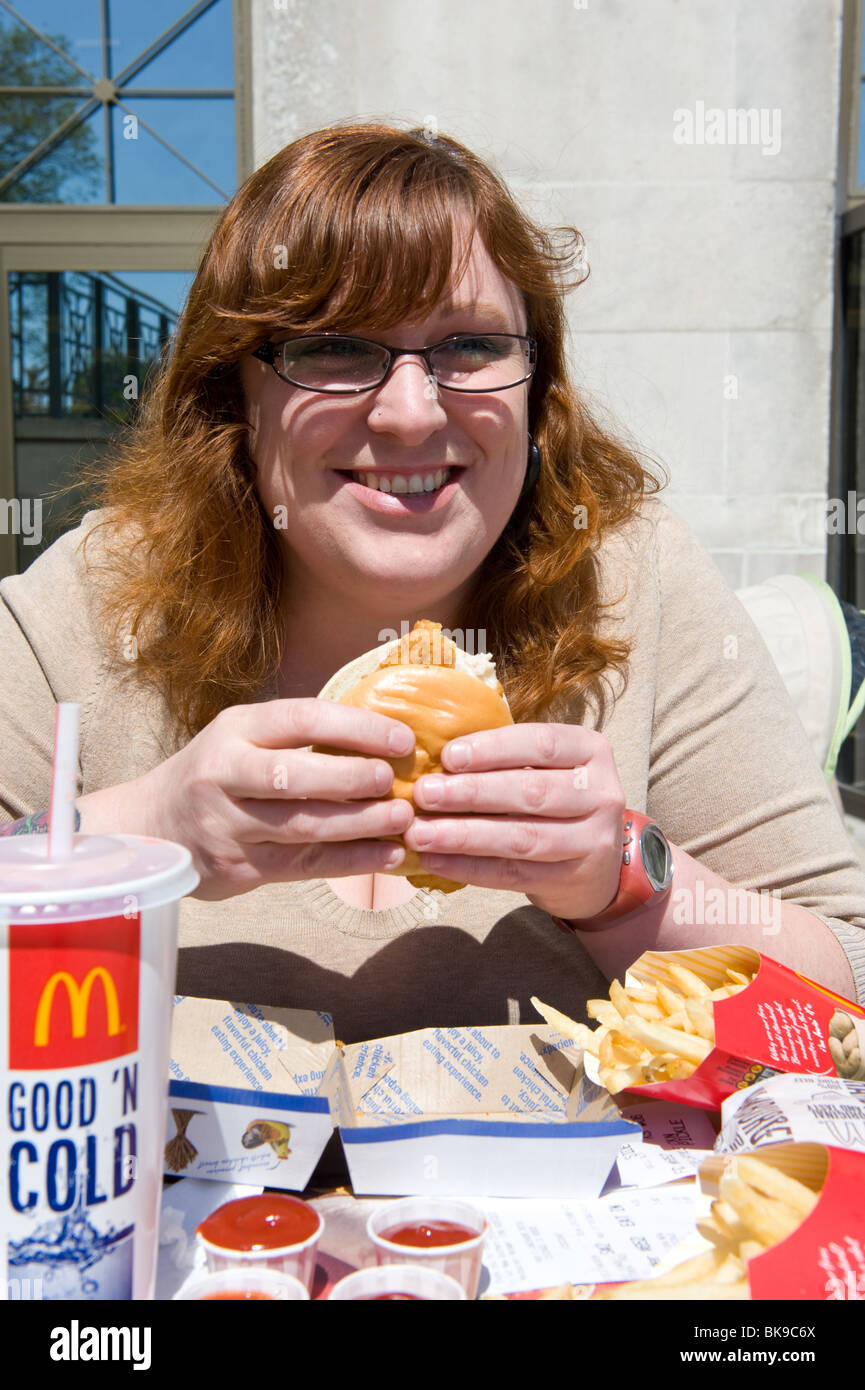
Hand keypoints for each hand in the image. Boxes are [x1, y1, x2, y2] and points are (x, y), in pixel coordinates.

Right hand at [124, 700, 416, 899]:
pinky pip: (302, 865)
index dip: (356, 727)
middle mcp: (225, 773)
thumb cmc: (217, 774)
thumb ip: (298, 738)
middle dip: (353, 777)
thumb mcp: (243, 738)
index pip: (300, 720)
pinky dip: (350, 861)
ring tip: (402, 819)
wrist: (149, 826)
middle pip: (295, 775)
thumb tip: (383, 737)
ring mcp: (227, 824)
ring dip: (360, 824)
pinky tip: (386, 856)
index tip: (401, 738)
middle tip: (395, 780)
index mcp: (235, 730)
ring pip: (301, 826)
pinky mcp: (236, 867)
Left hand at [403, 723, 624, 919]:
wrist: (599, 864)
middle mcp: (601, 794)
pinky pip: (513, 874)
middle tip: (424, 794)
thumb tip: (436, 759)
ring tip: (420, 833)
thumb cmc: (556, 800)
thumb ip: (505, 760)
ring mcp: (593, 840)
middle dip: (471, 792)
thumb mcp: (547, 768)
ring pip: (521, 838)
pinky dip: (469, 868)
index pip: (541, 744)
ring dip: (464, 835)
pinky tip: (435, 861)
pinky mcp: (573, 879)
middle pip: (530, 792)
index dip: (493, 749)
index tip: (448, 756)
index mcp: (591, 752)